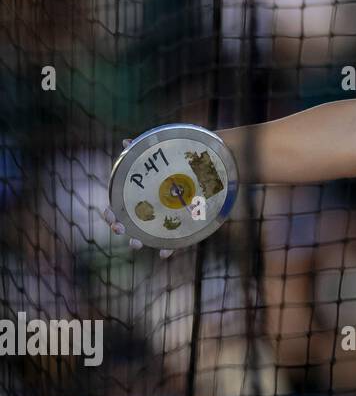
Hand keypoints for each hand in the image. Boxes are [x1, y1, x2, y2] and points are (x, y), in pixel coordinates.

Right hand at [103, 137, 174, 258]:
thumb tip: (126, 141)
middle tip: (121, 230)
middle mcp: (145, 212)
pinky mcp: (178, 230)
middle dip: (120, 228)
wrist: (204, 173)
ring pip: (144, 237)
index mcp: (136, 197)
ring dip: (137, 242)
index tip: (111, 216)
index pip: (116, 208)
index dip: (110, 214)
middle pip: (126, 224)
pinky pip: (170, 244)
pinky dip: (166, 250)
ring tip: (137, 244)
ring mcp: (160, 222)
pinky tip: (165, 254)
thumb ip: (142, 151)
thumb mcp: (159, 157)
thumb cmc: (176, 166)